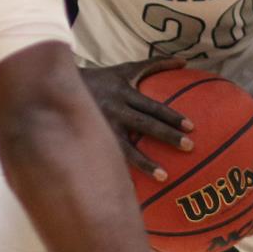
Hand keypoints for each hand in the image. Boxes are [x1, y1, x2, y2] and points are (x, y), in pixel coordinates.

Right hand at [78, 57, 193, 181]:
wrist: (60, 86)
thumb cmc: (103, 80)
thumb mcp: (127, 69)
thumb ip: (155, 64)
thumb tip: (184, 61)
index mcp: (125, 92)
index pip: (153, 105)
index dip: (171, 115)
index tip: (191, 126)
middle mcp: (115, 109)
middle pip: (145, 124)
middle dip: (167, 136)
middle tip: (189, 147)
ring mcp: (103, 127)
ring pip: (127, 147)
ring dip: (145, 162)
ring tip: (164, 177)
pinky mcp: (93, 141)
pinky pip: (110, 158)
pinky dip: (121, 173)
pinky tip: (132, 190)